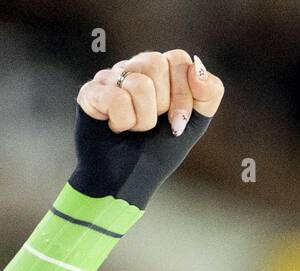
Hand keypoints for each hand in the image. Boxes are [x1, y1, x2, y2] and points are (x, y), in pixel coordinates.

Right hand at [68, 49, 223, 209]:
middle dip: (162, 105)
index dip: (183, 93)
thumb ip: (209, 93)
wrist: (127, 182)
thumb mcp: (194, 124)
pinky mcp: (90, 92)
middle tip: (152, 127)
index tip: (178, 122)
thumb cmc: (157, 153)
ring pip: (138, 83)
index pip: (178, 59)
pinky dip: (122, 122)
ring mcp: (110, 78)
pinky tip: (115, 128)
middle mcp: (133, 69)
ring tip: (133, 130)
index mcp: (160, 72)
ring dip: (142, 120)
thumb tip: (197, 67)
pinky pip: (116, 97)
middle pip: (155, 63)